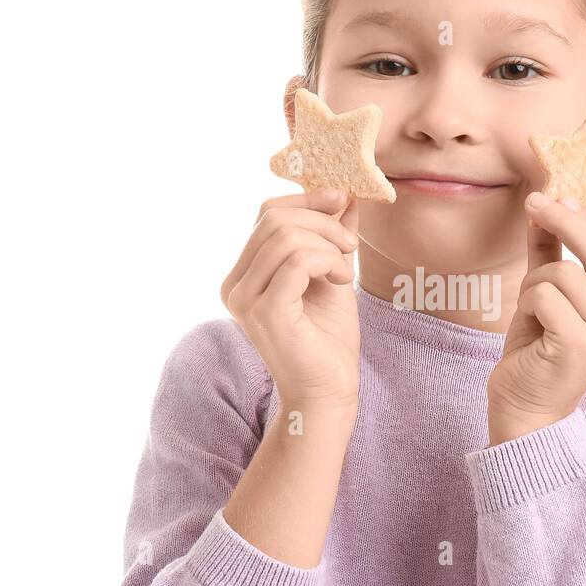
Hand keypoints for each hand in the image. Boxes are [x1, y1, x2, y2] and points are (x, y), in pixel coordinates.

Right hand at [220, 187, 360, 411]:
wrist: (329, 391)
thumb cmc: (328, 339)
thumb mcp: (333, 273)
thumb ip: (332, 237)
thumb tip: (346, 195)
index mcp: (245, 274)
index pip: (267, 214)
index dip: (306, 199)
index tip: (342, 200)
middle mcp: (235, 284)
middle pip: (274, 218)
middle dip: (322, 220)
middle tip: (350, 245)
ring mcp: (244, 298)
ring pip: (284, 235)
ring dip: (328, 244)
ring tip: (346, 270)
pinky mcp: (264, 310)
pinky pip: (296, 260)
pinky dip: (327, 261)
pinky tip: (342, 281)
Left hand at [486, 192, 585, 444]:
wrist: (525, 411)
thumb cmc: (538, 354)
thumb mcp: (549, 295)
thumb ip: (553, 254)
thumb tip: (548, 203)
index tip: (557, 199)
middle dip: (562, 219)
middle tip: (532, 203)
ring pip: (566, 272)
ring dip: (535, 284)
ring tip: (531, 311)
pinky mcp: (583, 345)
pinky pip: (546, 294)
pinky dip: (527, 303)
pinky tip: (529, 328)